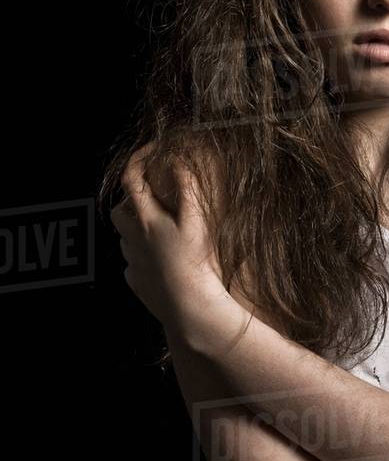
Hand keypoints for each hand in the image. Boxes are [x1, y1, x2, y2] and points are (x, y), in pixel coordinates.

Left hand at [111, 141, 228, 330]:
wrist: (190, 307)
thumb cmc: (196, 262)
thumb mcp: (197, 219)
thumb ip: (188, 188)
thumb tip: (178, 162)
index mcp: (146, 220)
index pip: (132, 182)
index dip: (139, 161)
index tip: (152, 152)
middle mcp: (133, 241)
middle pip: (119, 213)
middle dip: (130, 202)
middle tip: (151, 199)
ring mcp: (133, 263)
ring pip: (125, 239)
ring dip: (137, 231)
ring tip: (160, 231)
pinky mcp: (138, 283)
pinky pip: (133, 266)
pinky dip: (142, 258)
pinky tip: (161, 262)